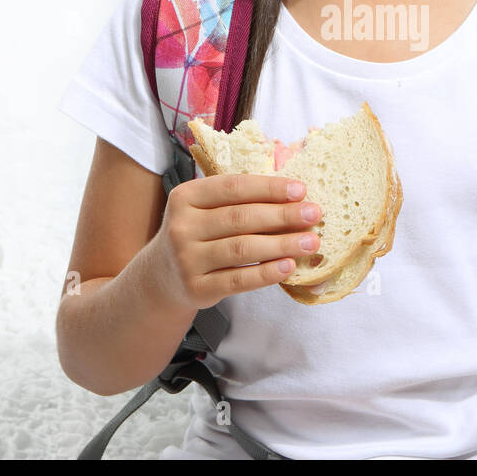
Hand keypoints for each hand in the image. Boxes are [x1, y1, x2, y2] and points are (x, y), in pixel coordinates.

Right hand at [147, 173, 324, 312]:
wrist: (162, 275)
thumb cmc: (198, 234)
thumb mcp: (205, 209)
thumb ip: (239, 201)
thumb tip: (295, 198)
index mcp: (186, 196)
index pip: (233, 187)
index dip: (269, 188)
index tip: (301, 190)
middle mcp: (182, 226)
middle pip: (240, 218)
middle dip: (282, 215)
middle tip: (314, 215)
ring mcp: (186, 259)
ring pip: (242, 249)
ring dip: (281, 244)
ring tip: (310, 242)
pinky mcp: (196, 288)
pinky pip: (238, 280)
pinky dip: (266, 272)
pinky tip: (289, 266)